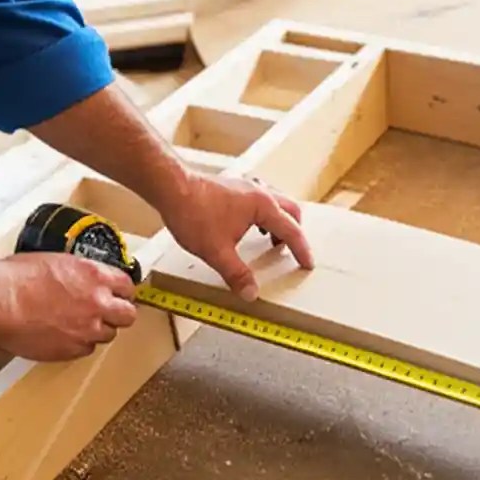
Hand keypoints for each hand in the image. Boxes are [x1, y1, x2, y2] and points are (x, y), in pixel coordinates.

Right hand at [0, 252, 137, 360]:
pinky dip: (78, 344)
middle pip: (127, 315)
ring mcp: (87, 329)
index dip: (121, 292)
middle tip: (106, 313)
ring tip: (77, 325)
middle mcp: (97, 303)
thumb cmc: (17, 278)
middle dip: (118, 314)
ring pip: (108, 335)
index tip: (117, 294)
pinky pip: (86, 349)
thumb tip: (81, 279)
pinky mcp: (73, 350)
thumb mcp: (56, 262)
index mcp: (95, 275)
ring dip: (97, 330)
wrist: (0, 302)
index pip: (127, 286)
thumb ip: (78, 273)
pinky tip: (63, 335)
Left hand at [158, 170, 313, 301]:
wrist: (171, 188)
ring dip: (278, 221)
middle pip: (290, 210)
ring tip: (270, 241)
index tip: (307, 264)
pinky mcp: (233, 186)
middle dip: (294, 232)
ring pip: (275, 202)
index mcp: (263, 206)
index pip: (292, 231)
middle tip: (290, 251)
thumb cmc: (193, 214)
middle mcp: (259, 192)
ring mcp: (246, 186)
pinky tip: (248, 226)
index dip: (301, 250)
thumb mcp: (217, 251)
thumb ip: (236, 274)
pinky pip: (259, 199)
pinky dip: (262, 214)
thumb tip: (250, 293)